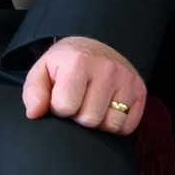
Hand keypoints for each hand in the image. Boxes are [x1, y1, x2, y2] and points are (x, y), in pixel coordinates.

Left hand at [22, 37, 144, 133]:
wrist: (94, 48)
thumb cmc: (65, 64)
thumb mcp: (42, 71)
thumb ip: (34, 92)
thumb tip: (34, 113)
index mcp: (79, 62)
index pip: (65, 107)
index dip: (58, 108)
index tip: (60, 98)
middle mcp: (108, 70)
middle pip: (90, 119)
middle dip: (78, 116)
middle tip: (78, 101)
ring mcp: (128, 80)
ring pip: (111, 125)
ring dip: (98, 122)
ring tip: (92, 105)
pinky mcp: (141, 91)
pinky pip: (127, 126)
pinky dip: (116, 124)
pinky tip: (107, 109)